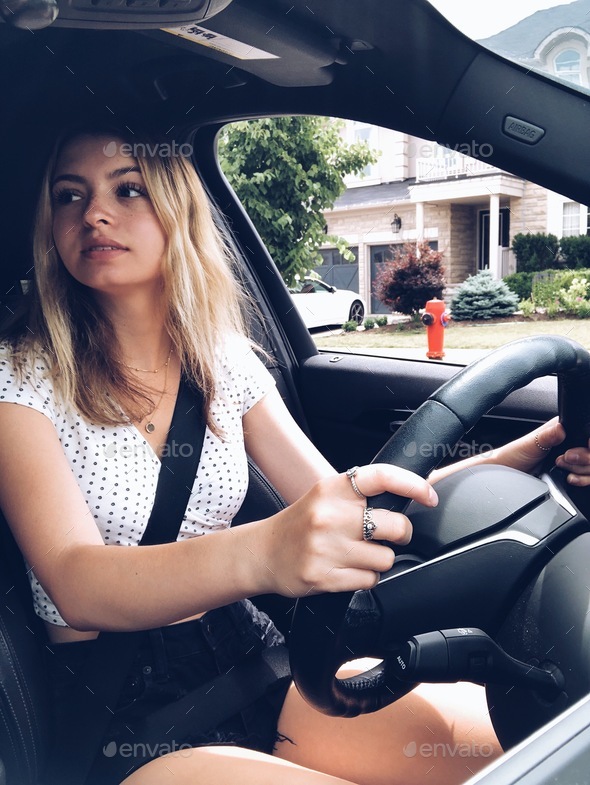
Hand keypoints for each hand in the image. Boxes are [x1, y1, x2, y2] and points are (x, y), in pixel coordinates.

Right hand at [259, 464, 437, 596]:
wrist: (263, 553)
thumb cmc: (300, 523)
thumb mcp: (324, 496)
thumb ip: (358, 494)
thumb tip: (408, 494)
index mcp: (331, 489)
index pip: (381, 477)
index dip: (413, 485)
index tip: (429, 496)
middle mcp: (329, 515)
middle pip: (394, 526)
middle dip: (399, 534)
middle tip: (387, 535)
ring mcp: (325, 547)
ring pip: (385, 559)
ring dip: (378, 560)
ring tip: (356, 555)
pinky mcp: (323, 576)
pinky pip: (369, 580)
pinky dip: (365, 577)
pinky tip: (346, 569)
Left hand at [498, 417, 589, 485]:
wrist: (511, 474)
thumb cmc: (517, 453)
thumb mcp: (531, 443)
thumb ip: (547, 436)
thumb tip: (560, 428)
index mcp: (566, 429)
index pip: (588, 435)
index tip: (586, 447)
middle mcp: (573, 443)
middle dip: (584, 459)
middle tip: (564, 458)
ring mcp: (576, 460)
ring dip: (582, 470)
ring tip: (561, 467)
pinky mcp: (575, 474)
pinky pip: (588, 478)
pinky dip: (582, 480)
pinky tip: (570, 479)